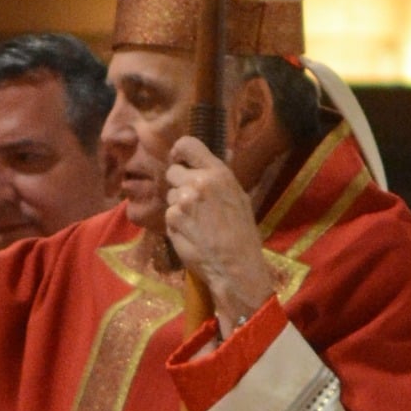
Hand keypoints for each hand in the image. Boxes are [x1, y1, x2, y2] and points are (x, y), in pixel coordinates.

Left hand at [164, 137, 274, 330]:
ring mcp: (182, 201)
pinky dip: (176, 224)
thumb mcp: (238, 196)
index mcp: (217, 172)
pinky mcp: (172, 220)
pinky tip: (191, 234)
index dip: (178, 152)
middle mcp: (198, 182)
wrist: (235, 265)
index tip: (178, 160)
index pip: (187, 145)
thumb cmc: (242, 232)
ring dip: (178, 206)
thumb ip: (219, 178)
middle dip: (178, 184)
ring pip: (170, 196)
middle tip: (190, 201)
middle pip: (172, 172)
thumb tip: (211, 161)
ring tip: (196, 222)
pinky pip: (168, 216)